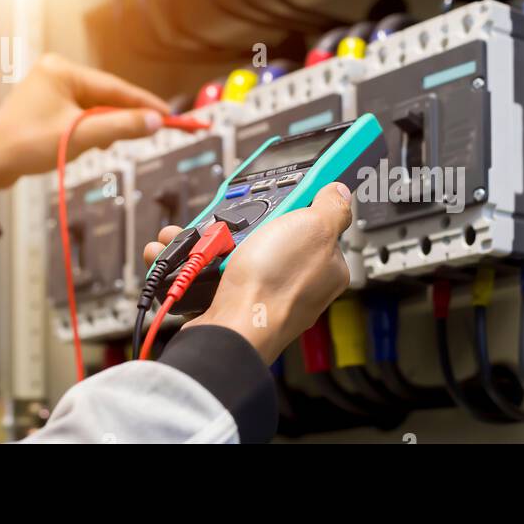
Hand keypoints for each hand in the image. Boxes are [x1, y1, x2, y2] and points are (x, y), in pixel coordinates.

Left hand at [0, 54, 168, 200]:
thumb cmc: (26, 146)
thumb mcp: (80, 137)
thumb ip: (122, 127)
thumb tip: (156, 121)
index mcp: (62, 70)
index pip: (115, 87)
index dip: (146, 104)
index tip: (172, 116)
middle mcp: (56, 72)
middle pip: (107, 97)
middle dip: (122, 119)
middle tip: (150, 134)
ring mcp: (50, 88)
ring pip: (95, 108)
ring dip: (104, 128)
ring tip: (97, 146)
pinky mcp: (47, 105)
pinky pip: (81, 114)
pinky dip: (90, 130)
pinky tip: (86, 144)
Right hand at [143, 183, 353, 361]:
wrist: (231, 331)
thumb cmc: (275, 288)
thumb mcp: (314, 228)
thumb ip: (331, 208)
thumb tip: (341, 192)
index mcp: (326, 264)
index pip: (317, 222)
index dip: (297, 202)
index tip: (280, 193)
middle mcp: (298, 281)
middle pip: (271, 232)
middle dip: (244, 220)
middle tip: (234, 219)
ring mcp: (264, 292)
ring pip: (235, 250)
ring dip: (209, 238)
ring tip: (194, 235)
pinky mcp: (233, 301)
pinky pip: (211, 271)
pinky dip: (193, 261)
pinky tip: (181, 254)